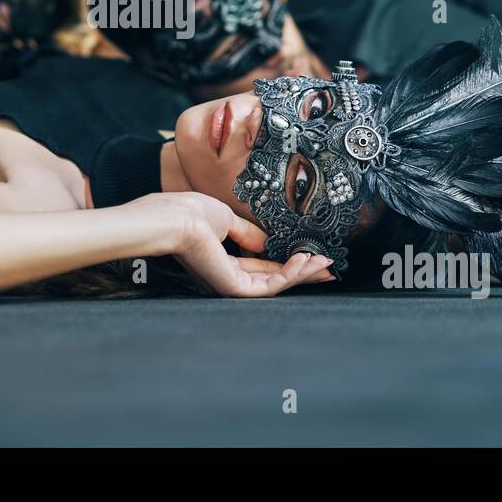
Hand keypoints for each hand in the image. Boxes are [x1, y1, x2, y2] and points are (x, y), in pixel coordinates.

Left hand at [163, 191, 335, 296]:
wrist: (174, 219)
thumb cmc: (190, 213)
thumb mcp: (227, 220)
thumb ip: (248, 234)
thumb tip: (268, 242)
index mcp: (222, 260)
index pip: (260, 266)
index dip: (285, 262)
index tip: (309, 255)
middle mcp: (226, 277)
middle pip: (272, 278)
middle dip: (302, 273)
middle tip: (328, 268)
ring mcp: (230, 285)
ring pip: (275, 284)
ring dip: (302, 273)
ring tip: (325, 264)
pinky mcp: (233, 288)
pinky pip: (270, 285)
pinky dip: (290, 273)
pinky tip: (306, 261)